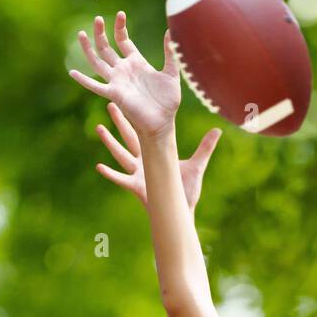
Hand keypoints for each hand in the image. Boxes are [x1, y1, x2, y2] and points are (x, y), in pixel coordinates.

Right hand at [69, 11, 180, 141]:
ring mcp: (117, 81)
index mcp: (136, 62)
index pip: (123, 40)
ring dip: (88, 49)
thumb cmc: (168, 101)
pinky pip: (95, 86)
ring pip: (97, 62)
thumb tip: (172, 31)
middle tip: (97, 18)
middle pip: (106, 47)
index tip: (120, 15)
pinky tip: (73, 73)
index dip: (120, 28)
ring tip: (81, 35)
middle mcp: (123, 70)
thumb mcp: (171, 73)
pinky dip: (84, 80)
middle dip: (101, 33)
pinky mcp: (114, 94)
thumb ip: (170, 53)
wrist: (163, 122)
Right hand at [95, 102, 221, 210]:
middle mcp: (143, 163)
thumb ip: (205, 148)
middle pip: (129, 138)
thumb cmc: (187, 191)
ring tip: (99, 128)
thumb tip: (217, 130)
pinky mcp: (137, 188)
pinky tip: (99, 166)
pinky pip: (121, 179)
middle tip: (110, 105)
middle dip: (120, 122)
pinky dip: (110, 173)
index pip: (144, 133)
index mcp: (154, 155)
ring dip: (110, 142)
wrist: (182, 212)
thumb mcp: (197, 166)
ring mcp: (138, 174)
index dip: (137, 118)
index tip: (133, 104)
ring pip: (121, 155)